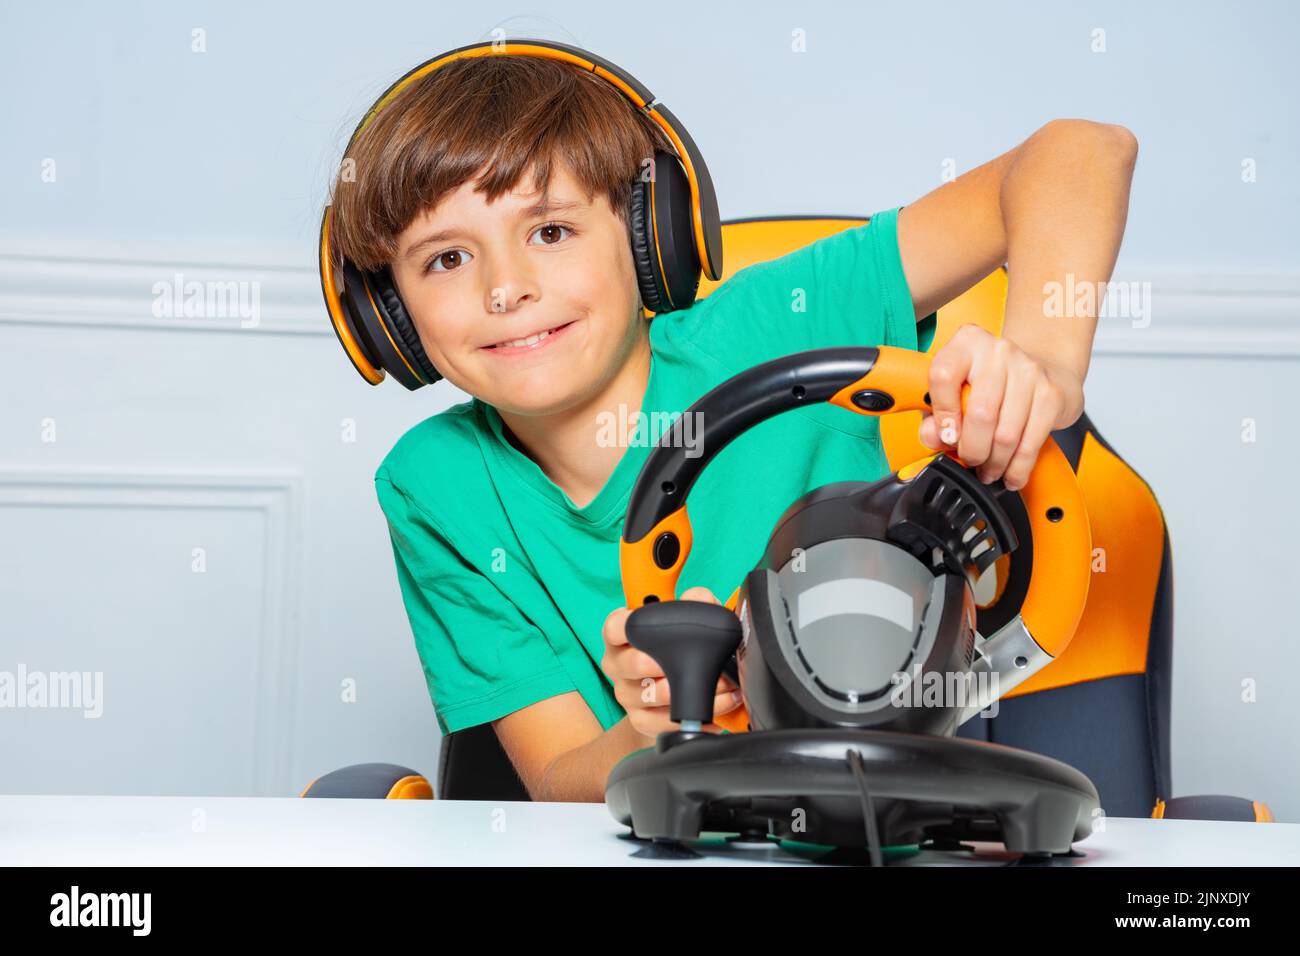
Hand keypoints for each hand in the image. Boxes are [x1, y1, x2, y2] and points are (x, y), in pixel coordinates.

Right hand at [601, 586, 742, 740]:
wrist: (674, 682)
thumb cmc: (675, 645)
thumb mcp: (686, 618)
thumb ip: (695, 601)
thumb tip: (700, 598)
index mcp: (620, 636)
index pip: (614, 628)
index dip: (631, 626)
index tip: (654, 627)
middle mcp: (617, 665)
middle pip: (634, 665)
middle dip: (674, 664)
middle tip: (700, 661)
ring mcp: (627, 694)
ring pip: (653, 695)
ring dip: (690, 691)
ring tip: (722, 683)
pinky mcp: (640, 720)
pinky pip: (664, 722)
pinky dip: (694, 716)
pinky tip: (715, 708)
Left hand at [917, 324, 1083, 490]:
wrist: (1044, 368)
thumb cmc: (989, 383)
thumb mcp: (955, 390)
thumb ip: (935, 415)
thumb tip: (936, 438)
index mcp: (966, 344)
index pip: (943, 376)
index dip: (942, 413)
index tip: (946, 436)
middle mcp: (998, 352)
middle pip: (980, 413)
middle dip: (972, 449)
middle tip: (970, 461)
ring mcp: (1028, 371)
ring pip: (1006, 433)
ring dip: (995, 462)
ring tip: (988, 471)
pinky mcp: (1050, 394)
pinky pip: (1031, 442)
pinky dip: (1018, 467)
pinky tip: (1010, 474)